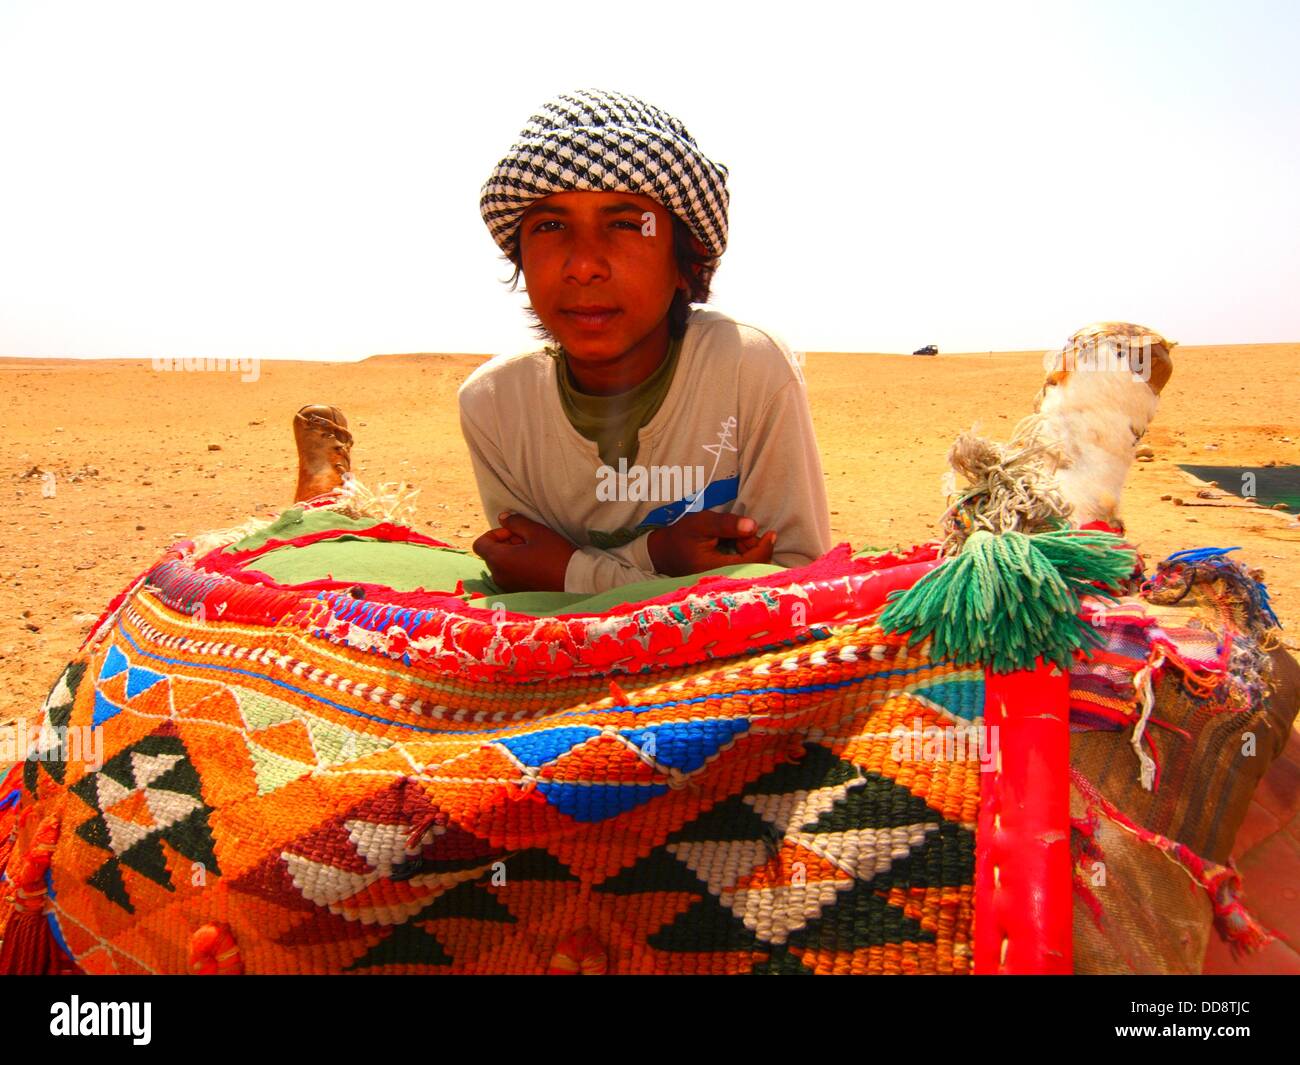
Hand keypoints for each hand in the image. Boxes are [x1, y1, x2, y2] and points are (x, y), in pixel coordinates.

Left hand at [472, 511, 576, 592]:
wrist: (575, 582)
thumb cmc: (555, 555)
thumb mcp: (537, 532)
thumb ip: (516, 522)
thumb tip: (502, 518)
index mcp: (499, 560)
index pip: (480, 544)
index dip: (494, 533)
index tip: (513, 532)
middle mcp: (498, 576)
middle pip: (491, 554)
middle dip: (505, 543)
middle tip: (528, 539)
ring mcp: (507, 586)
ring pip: (501, 564)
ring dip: (512, 554)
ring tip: (534, 551)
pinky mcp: (517, 592)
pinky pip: (509, 575)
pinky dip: (517, 566)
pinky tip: (536, 563)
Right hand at [647, 511, 775, 576]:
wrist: (662, 553)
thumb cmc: (681, 536)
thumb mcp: (702, 523)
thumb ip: (726, 524)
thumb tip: (753, 526)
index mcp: (716, 569)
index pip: (752, 563)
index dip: (764, 548)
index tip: (771, 533)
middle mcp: (722, 581)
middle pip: (755, 568)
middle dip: (756, 548)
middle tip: (743, 531)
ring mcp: (723, 584)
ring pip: (751, 570)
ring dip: (751, 552)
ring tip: (737, 537)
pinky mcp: (724, 582)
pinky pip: (744, 572)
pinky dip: (745, 558)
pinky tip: (735, 547)